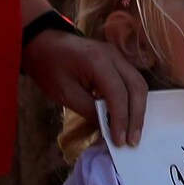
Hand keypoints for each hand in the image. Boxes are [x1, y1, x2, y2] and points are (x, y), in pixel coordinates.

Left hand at [24, 27, 149, 146]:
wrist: (45, 43)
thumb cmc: (50, 67)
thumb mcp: (65, 93)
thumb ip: (90, 110)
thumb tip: (109, 129)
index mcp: (98, 61)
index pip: (118, 93)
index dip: (121, 120)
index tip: (119, 142)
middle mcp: (114, 55)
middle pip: (136, 87)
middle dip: (136, 117)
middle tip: (132, 142)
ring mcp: (118, 56)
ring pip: (138, 84)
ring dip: (138, 110)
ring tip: (133, 134)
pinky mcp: (117, 61)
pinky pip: (132, 81)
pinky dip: (133, 100)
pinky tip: (129, 118)